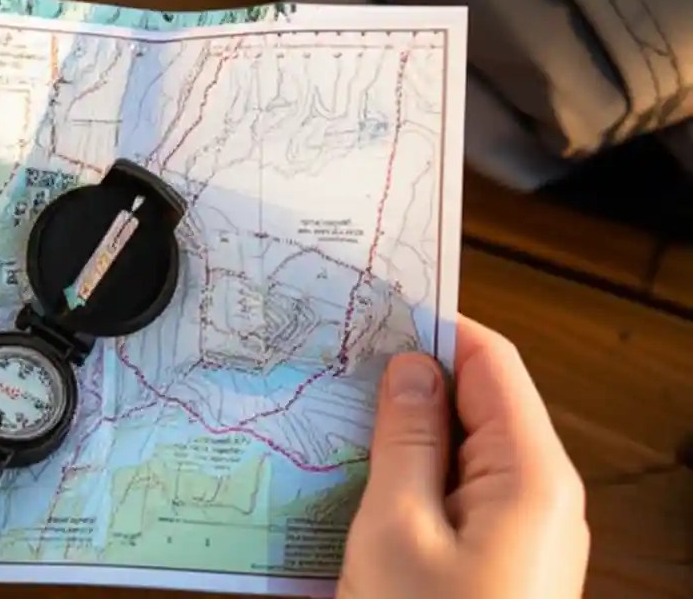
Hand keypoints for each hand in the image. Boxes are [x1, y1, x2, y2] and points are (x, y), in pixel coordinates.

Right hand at [337, 314, 589, 598]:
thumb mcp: (396, 530)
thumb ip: (405, 442)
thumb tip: (412, 368)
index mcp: (531, 475)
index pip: (490, 362)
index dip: (432, 329)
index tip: (370, 313)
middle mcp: (542, 498)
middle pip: (477, 408)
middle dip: (409, 385)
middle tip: (335, 371)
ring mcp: (526, 534)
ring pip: (461, 455)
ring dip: (404, 439)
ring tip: (334, 424)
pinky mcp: (503, 563)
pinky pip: (457, 498)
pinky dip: (413, 482)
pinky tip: (359, 486)